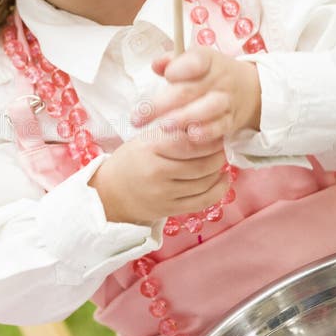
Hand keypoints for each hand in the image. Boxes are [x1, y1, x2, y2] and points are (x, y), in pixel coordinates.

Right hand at [88, 131, 228, 224]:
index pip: (187, 142)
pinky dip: (219, 189)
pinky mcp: (170, 210)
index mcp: (149, 149)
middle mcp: (156, 173)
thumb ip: (173, 132)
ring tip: (220, 159)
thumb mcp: (146, 139)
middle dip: (218, 153)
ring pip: (205, 182)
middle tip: (221, 145)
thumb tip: (206, 125)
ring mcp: (164, 194)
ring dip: (219, 169)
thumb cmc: (132, 160)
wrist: (112, 194)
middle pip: (201, 164)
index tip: (216, 132)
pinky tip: (223, 178)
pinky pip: (203, 201)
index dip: (207, 138)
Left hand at [132, 46, 261, 142]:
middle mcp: (218, 80)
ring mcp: (225, 101)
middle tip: (138, 117)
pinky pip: (218, 128)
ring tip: (164, 127)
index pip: (195, 61)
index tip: (166, 76)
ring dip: (184, 118)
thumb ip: (172, 62)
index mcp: (207, 60)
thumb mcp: (194, 61)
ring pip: (206, 110)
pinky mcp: (230, 121)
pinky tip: (189, 137)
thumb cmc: (210, 74)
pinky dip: (205, 134)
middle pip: (189, 91)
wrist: (248, 89)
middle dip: (161, 105)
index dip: (180, 68)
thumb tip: (155, 65)